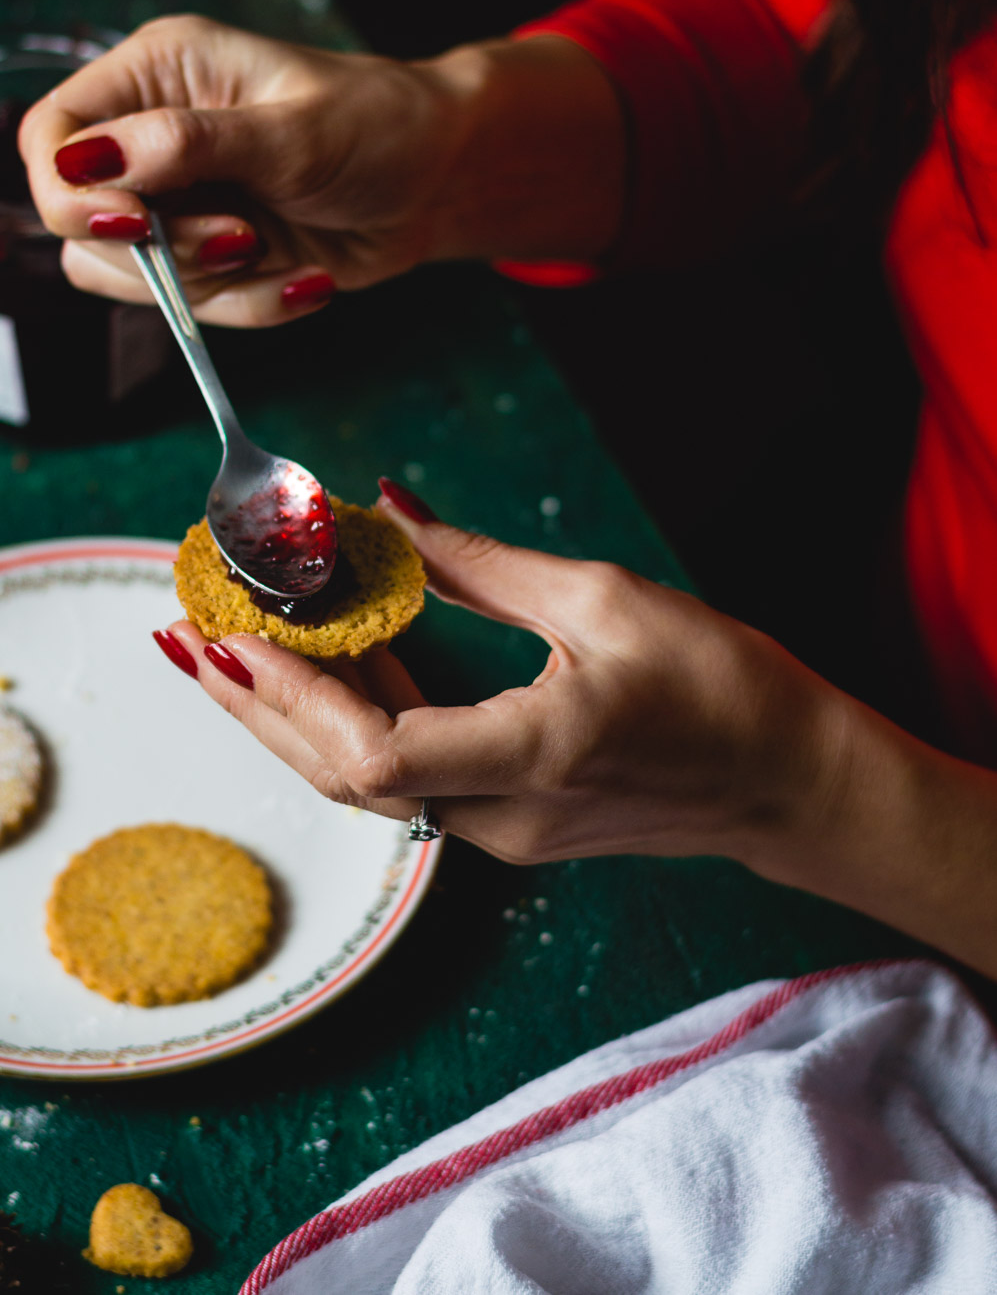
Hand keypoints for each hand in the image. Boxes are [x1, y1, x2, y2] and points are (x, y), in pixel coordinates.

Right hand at [19, 16, 624, 325]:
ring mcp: (180, 205)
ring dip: (206, 285)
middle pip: (79, 221)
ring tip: (276, 252)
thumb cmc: (377, 126)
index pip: (53, 136)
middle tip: (242, 237)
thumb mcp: (291, 132)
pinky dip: (249, 307)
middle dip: (159, 249)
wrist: (439, 183)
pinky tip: (306, 280)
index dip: (69, 189)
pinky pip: (194, 309)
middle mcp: (152, 140)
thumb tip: (86, 162)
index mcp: (157, 75)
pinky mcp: (213, 259)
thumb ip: (188, 146)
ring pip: (130, 278)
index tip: (133, 221)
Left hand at [154, 481, 847, 865]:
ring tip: (235, 639)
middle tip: (189, 631)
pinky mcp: (505, 818)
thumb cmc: (722, 686)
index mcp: (534, 757)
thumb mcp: (604, 599)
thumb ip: (478, 564)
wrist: (787, 779)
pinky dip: (357, 717)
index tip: (229, 636)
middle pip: (340, 774)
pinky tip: (336, 658)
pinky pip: (405, 772)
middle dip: (255, 702)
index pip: (373, 751)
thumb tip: (387, 511)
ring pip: (363, 779)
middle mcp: (501, 813)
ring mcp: (500, 828)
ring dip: (294, 711)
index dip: (290, 697)